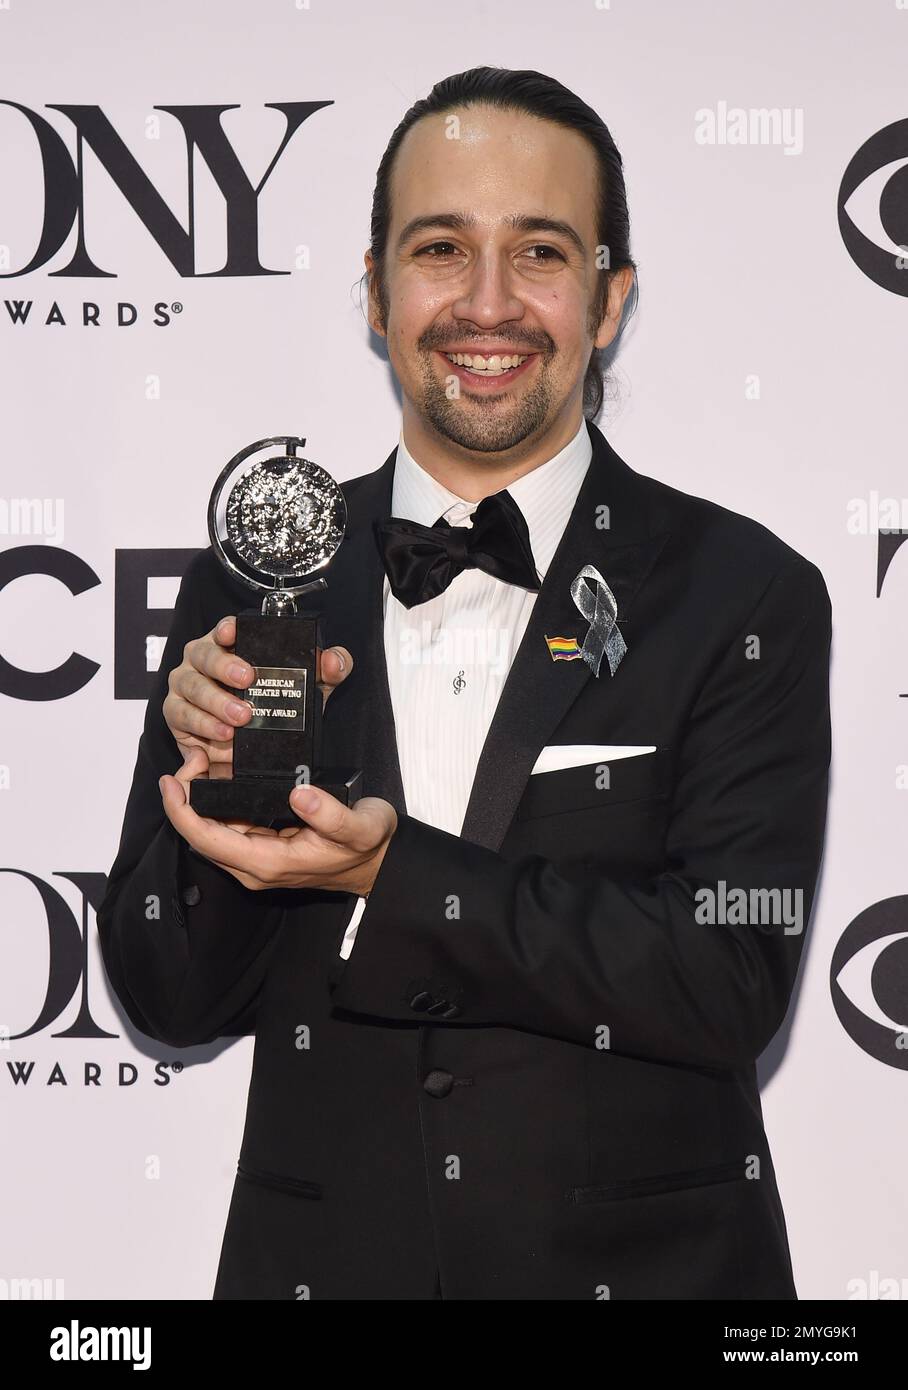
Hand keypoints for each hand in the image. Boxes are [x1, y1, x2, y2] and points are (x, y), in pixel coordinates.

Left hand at [160, 747, 396, 895]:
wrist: (377, 863)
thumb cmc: (367, 846)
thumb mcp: (360, 826)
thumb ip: (331, 814)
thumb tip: (299, 795)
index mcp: (269, 863)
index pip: (207, 840)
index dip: (181, 812)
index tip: (171, 781)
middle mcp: (255, 866)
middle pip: (200, 836)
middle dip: (185, 799)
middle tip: (193, 758)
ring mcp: (257, 858)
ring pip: (210, 831)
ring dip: (198, 799)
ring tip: (203, 760)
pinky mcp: (262, 847)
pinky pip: (227, 827)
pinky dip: (216, 802)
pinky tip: (219, 776)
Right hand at [163, 614, 351, 774]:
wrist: (254, 741)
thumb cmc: (275, 701)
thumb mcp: (308, 686)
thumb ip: (327, 670)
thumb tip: (334, 661)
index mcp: (229, 643)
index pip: (225, 628)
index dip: (227, 628)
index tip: (232, 631)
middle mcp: (201, 660)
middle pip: (203, 655)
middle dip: (223, 667)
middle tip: (247, 682)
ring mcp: (185, 685)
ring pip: (191, 688)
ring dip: (214, 704)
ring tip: (236, 722)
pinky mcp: (177, 714)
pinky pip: (183, 718)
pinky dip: (202, 729)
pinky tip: (222, 738)